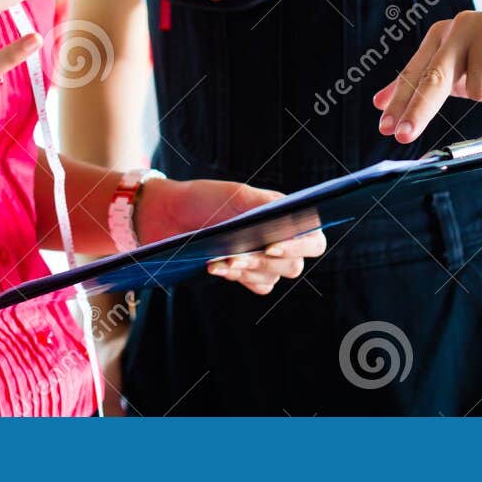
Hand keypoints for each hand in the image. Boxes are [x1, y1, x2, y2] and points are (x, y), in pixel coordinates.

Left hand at [138, 178, 325, 295]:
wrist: (168, 215)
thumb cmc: (204, 198)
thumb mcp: (235, 195)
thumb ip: (264, 205)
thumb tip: (289, 215)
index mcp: (284, 215)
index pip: (313, 238)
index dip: (299, 246)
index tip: (271, 246)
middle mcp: (280, 238)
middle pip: (294, 264)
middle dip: (263, 262)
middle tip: (236, 255)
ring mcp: (264, 258)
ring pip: (274, 277)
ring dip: (248, 271)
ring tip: (219, 260)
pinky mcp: (247, 274)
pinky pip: (259, 286)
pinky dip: (240, 278)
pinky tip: (216, 267)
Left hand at [372, 9, 481, 143]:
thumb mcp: (467, 73)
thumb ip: (429, 83)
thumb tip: (381, 102)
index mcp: (447, 33)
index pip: (419, 72)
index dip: (401, 101)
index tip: (388, 129)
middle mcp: (465, 23)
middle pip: (437, 76)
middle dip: (419, 110)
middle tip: (403, 137)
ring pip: (481, 87)